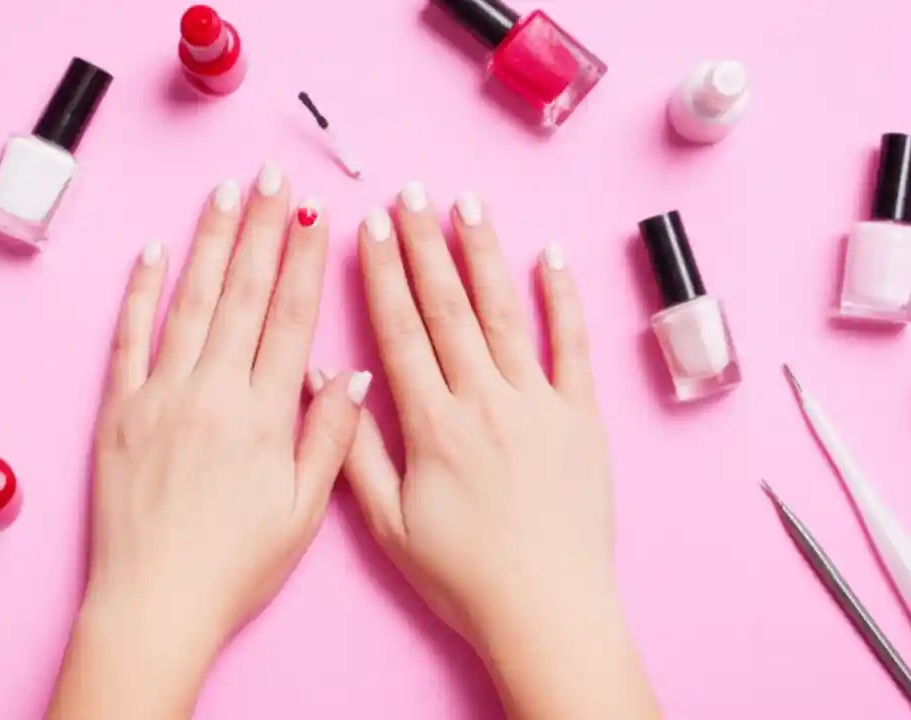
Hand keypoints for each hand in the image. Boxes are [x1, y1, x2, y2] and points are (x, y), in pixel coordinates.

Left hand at [49, 166, 368, 719]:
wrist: (155, 602)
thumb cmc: (234, 566)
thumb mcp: (305, 510)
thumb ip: (329, 436)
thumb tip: (353, 373)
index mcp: (263, 414)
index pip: (290, 317)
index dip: (305, 260)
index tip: (315, 215)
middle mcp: (212, 391)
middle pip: (244, 294)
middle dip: (263, 229)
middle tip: (275, 178)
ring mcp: (160, 395)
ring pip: (190, 302)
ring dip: (211, 243)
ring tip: (226, 194)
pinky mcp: (118, 411)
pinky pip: (129, 338)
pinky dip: (140, 292)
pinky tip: (153, 252)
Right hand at [341, 184, 658, 718]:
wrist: (545, 610)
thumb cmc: (462, 577)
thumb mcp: (389, 525)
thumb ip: (354, 449)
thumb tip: (328, 379)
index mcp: (433, 425)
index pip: (401, 331)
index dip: (383, 274)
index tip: (370, 227)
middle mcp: (485, 400)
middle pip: (448, 307)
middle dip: (424, 244)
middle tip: (408, 192)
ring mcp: (539, 403)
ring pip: (504, 312)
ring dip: (482, 253)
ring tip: (465, 203)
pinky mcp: (582, 417)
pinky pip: (573, 345)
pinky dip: (564, 297)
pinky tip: (550, 254)